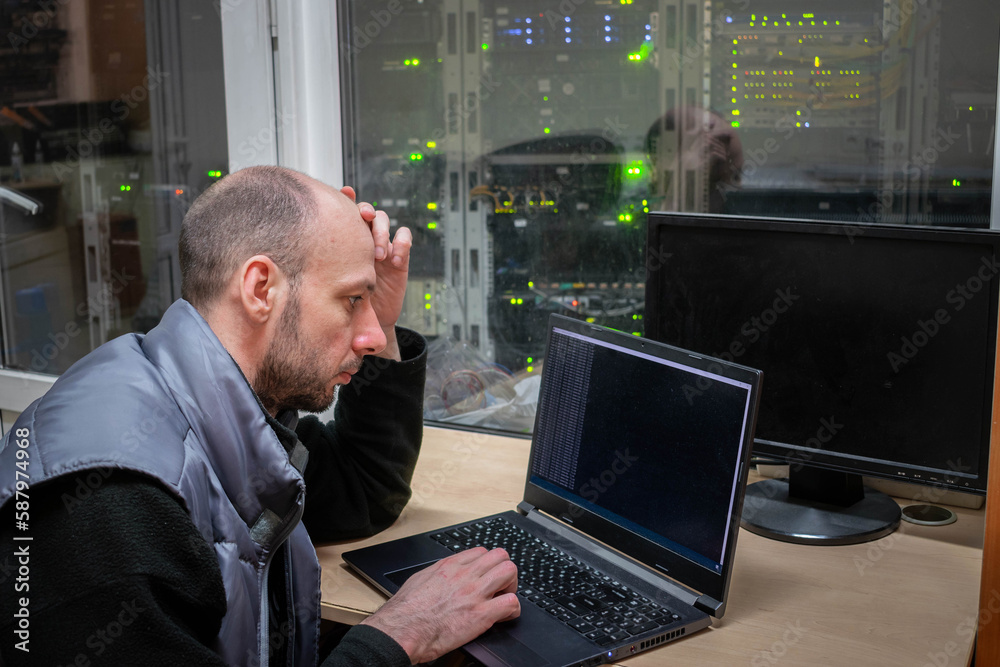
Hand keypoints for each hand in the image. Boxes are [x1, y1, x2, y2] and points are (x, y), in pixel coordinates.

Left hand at [340, 187, 411, 359]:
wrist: (369, 320)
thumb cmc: (347, 301)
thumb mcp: (333, 282)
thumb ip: (326, 266)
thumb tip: (301, 252)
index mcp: (346, 240)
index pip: (347, 212)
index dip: (348, 199)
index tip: (346, 193)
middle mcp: (364, 239)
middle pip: (368, 211)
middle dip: (367, 211)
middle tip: (365, 218)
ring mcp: (382, 246)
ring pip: (385, 221)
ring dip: (382, 232)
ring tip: (379, 255)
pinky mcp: (399, 258)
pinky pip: (404, 238)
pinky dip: (402, 243)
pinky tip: (394, 259)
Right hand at [360, 547, 519, 662]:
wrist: (401, 630)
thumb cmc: (405, 611)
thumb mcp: (420, 580)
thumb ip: (437, 574)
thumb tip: (443, 576)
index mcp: (449, 566)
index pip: (481, 552)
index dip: (487, 565)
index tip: (485, 577)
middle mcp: (465, 575)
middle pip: (500, 556)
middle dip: (503, 571)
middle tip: (499, 587)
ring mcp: (474, 593)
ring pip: (509, 572)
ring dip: (511, 586)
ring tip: (503, 599)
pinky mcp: (480, 615)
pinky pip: (510, 603)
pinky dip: (513, 610)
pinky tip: (505, 617)